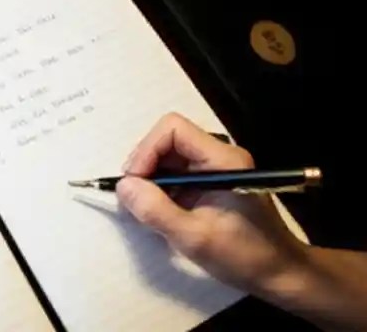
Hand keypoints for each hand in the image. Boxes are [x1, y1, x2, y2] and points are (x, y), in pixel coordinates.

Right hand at [116, 113, 309, 296]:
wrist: (280, 274)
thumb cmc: (244, 256)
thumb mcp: (194, 237)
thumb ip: (156, 210)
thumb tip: (124, 186)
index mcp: (223, 161)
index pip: (174, 129)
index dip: (147, 150)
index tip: (135, 182)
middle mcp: (220, 157)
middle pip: (168, 140)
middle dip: (145, 164)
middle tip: (133, 196)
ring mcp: (216, 170)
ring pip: (170, 157)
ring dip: (151, 178)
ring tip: (144, 206)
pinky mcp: (212, 184)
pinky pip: (177, 174)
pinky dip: (161, 188)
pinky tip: (159, 211)